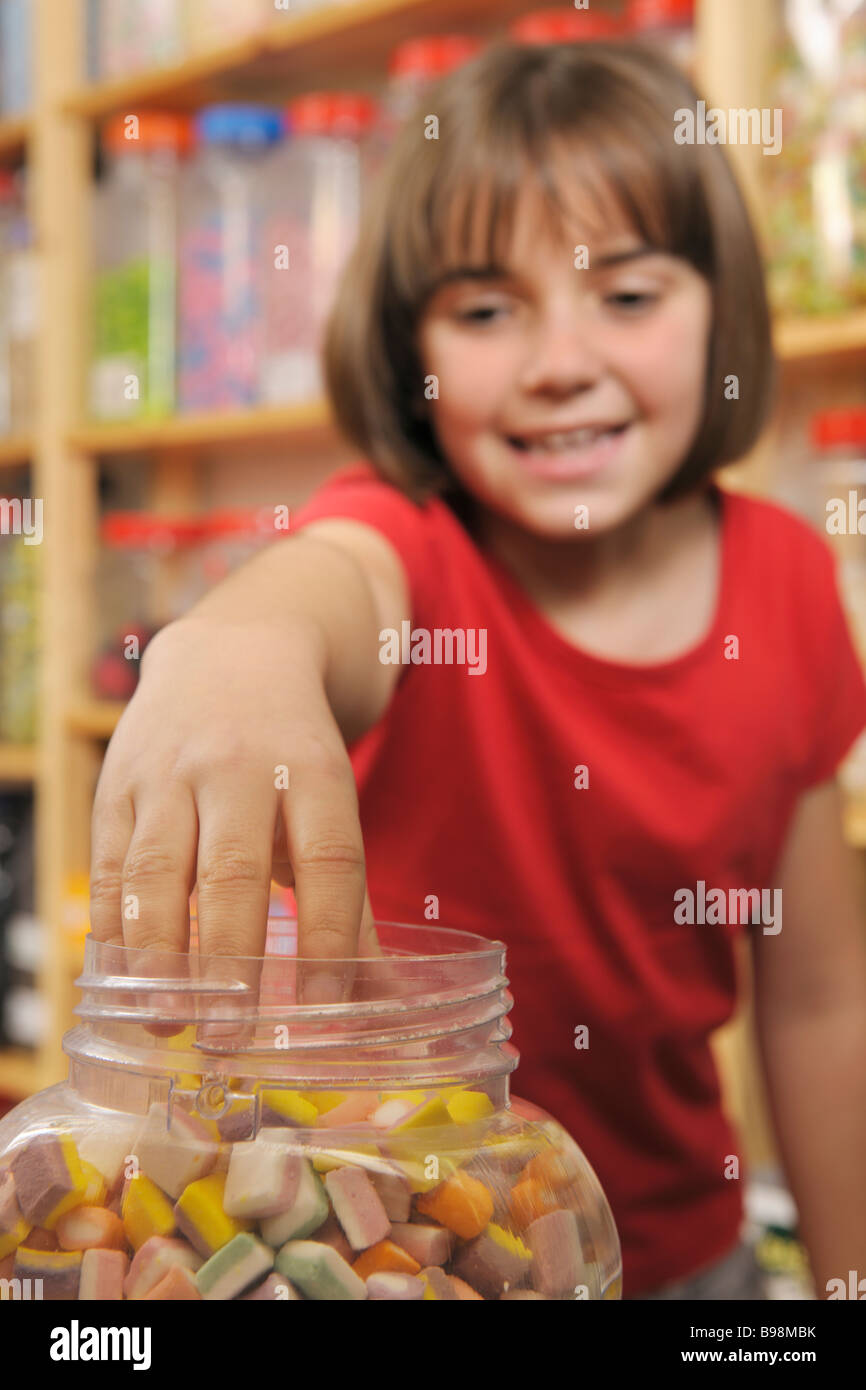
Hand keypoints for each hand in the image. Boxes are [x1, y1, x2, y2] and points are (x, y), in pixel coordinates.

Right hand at [89, 615, 379, 1007]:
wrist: (229, 654)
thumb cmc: (290, 752)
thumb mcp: (332, 805)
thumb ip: (349, 902)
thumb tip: (384, 999)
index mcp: (312, 770)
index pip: (329, 860)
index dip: (327, 938)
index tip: (322, 1009)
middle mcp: (239, 766)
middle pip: (235, 872)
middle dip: (232, 962)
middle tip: (232, 1039)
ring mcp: (170, 772)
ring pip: (159, 871)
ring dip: (161, 954)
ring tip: (170, 1020)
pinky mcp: (116, 783)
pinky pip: (110, 864)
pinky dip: (114, 928)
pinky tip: (125, 979)